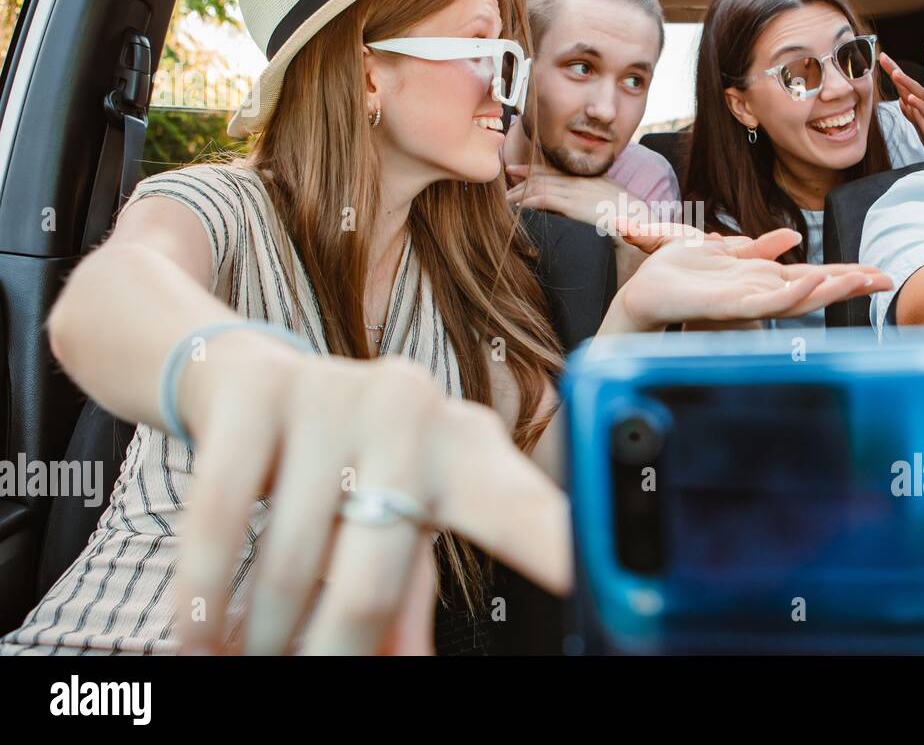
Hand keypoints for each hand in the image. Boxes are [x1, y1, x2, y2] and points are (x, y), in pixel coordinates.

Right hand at [175, 338, 570, 654]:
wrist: (242, 377)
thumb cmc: (342, 465)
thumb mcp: (387, 524)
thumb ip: (403, 602)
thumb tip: (405, 676)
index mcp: (468, 451)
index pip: (527, 509)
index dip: (558, 547)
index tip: (595, 585)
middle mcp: (415, 410)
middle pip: (374, 581)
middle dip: (328, 653)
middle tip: (296, 679)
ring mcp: (336, 393)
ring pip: (291, 564)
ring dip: (258, 637)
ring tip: (239, 660)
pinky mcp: (259, 393)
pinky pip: (220, 521)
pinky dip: (201, 597)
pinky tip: (196, 636)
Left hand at [505, 163, 633, 229]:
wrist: (637, 217)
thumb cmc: (626, 214)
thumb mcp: (608, 200)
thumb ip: (591, 198)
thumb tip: (576, 206)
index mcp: (586, 178)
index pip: (554, 170)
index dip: (532, 169)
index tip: (516, 170)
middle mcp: (577, 181)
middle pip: (542, 176)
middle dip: (521, 178)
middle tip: (505, 183)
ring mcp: (574, 191)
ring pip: (538, 186)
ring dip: (519, 193)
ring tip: (506, 201)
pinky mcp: (572, 204)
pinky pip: (542, 199)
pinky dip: (527, 202)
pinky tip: (518, 208)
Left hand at [606, 221, 891, 329]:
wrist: (645, 294)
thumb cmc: (680, 277)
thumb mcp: (726, 252)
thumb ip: (759, 246)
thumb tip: (792, 236)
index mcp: (764, 281)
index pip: (814, 277)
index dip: (845, 274)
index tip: (879, 272)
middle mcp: (762, 294)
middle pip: (816, 289)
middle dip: (852, 284)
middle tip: (887, 279)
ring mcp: (750, 303)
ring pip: (799, 297)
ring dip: (831, 288)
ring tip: (862, 278)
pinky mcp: (732, 308)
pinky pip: (767, 302)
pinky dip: (791, 293)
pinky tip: (813, 283)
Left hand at [880, 51, 923, 159]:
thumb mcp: (922, 125)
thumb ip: (911, 113)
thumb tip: (902, 101)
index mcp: (921, 108)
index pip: (905, 86)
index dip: (894, 72)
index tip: (883, 59)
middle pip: (910, 86)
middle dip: (896, 71)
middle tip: (884, 58)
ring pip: (919, 96)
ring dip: (907, 84)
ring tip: (895, 73)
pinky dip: (918, 106)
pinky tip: (909, 99)